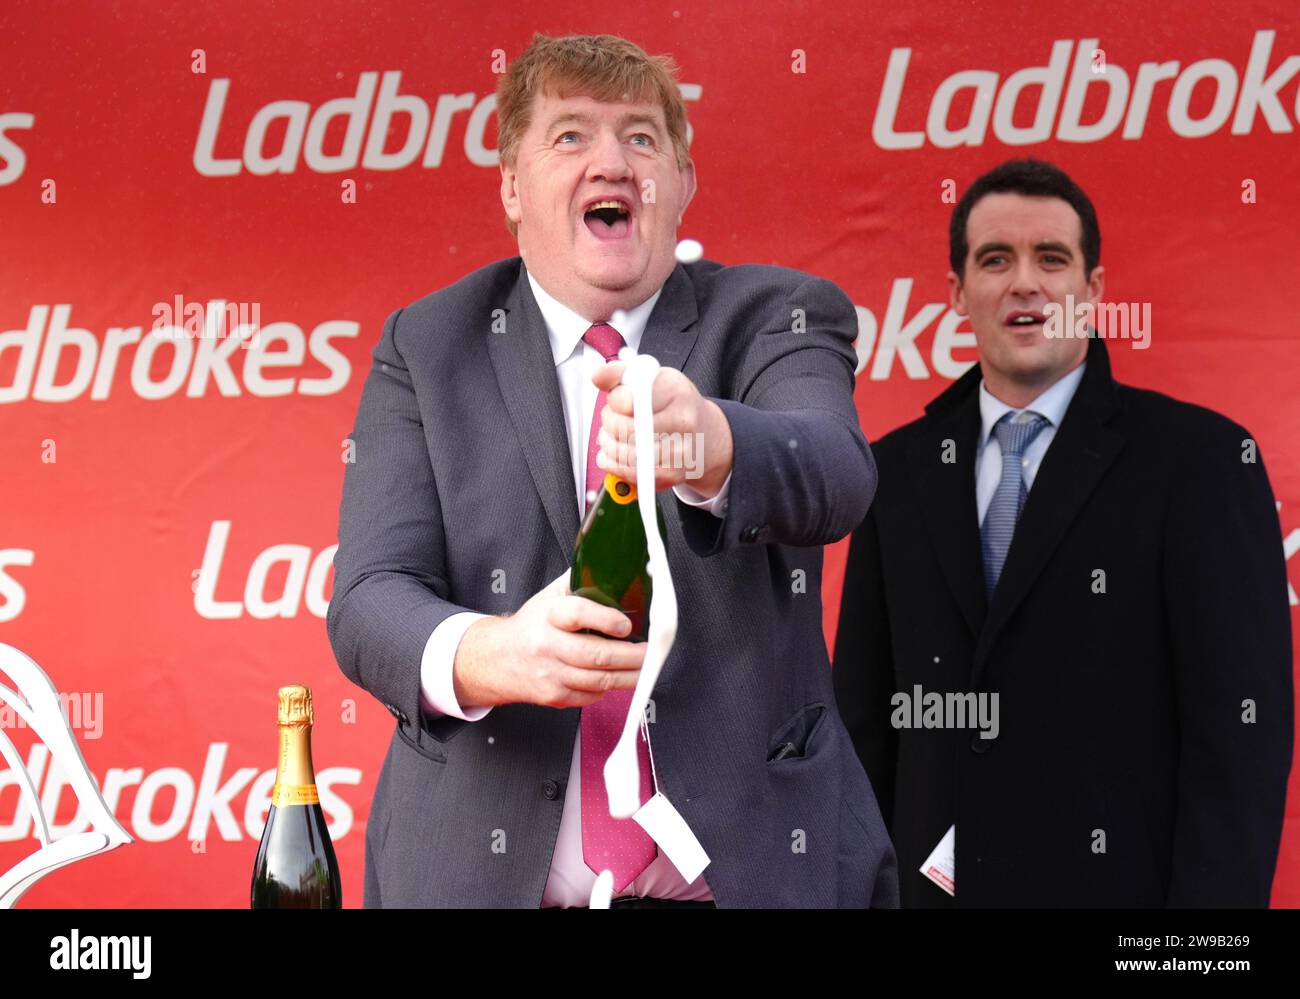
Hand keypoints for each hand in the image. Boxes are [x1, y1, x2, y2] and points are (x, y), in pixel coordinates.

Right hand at [452, 571, 647, 708]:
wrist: (498, 659)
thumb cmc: (531, 626)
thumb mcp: (549, 596)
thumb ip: (578, 580)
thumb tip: (608, 563)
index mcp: (547, 615)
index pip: (577, 614)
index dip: (605, 620)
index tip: (626, 624)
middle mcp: (547, 645)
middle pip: (595, 655)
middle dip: (631, 656)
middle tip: (650, 652)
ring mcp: (550, 674)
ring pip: (598, 680)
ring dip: (628, 676)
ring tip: (644, 667)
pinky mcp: (554, 696)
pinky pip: (590, 696)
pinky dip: (608, 688)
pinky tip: (618, 678)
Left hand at [592, 362, 733, 496]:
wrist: (704, 434)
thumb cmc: (673, 404)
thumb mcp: (651, 378)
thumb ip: (620, 374)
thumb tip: (598, 376)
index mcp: (676, 392)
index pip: (631, 399)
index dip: (615, 400)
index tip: (616, 399)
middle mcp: (683, 422)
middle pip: (624, 428)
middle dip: (609, 422)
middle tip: (612, 417)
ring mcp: (679, 453)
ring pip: (623, 452)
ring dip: (608, 443)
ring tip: (615, 434)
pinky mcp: (670, 476)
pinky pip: (626, 472)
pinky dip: (613, 462)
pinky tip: (618, 451)